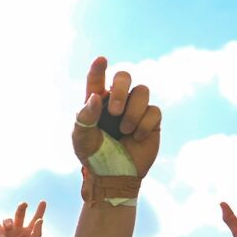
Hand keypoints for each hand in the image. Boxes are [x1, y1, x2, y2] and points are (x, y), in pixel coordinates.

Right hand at [0, 201, 45, 236]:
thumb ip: (36, 232)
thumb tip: (40, 219)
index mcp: (28, 233)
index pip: (35, 219)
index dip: (39, 211)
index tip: (43, 202)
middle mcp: (17, 231)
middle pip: (20, 215)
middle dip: (21, 208)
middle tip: (24, 204)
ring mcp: (6, 232)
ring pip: (7, 219)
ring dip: (8, 221)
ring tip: (10, 227)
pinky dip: (0, 229)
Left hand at [72, 57, 161, 177]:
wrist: (115, 177)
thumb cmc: (94, 156)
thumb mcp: (82, 138)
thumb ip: (84, 116)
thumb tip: (96, 96)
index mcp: (96, 102)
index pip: (97, 80)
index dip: (98, 68)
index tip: (101, 60)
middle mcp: (117, 101)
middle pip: (125, 76)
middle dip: (121, 90)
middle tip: (113, 111)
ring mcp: (136, 109)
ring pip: (143, 91)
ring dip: (133, 111)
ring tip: (125, 131)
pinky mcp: (152, 120)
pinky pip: (154, 110)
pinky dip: (144, 125)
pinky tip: (136, 138)